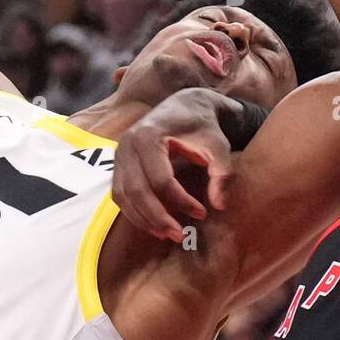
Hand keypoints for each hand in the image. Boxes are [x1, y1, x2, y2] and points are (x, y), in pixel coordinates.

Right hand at [112, 89, 232, 241]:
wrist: (184, 105)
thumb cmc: (202, 125)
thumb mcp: (218, 145)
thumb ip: (221, 173)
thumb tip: (219, 205)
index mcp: (149, 135)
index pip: (161, 179)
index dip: (181, 201)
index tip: (202, 212)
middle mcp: (128, 144)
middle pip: (138, 191)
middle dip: (158, 217)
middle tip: (179, 235)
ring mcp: (119, 154)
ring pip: (124, 196)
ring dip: (144, 219)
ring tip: (168, 234)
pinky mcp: (117, 164)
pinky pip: (119, 194)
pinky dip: (134, 212)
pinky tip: (154, 225)